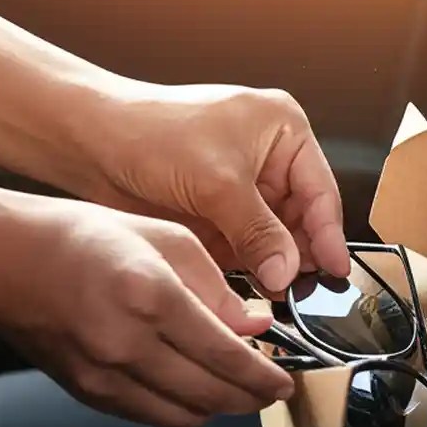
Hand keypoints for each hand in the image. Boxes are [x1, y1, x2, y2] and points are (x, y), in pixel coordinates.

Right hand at [0, 196, 296, 426]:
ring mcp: (103, 375)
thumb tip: (253, 326)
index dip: (266, 377)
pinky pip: (151, 416)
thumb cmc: (74, 237)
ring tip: (231, 384)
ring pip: (185, 417)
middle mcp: (126, 344)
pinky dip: (179, 407)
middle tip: (269, 387)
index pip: (228, 357)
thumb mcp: (161, 236)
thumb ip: (214, 285)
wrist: (0, 259)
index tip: (285, 381)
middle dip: (252, 399)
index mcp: (150, 295)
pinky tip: (188, 382)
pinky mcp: (87, 393)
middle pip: (213, 397)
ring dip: (218, 407)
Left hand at [82, 82, 350, 292]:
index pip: (320, 190)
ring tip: (280, 297)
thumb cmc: (151, 131)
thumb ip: (259, 231)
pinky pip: (244, 251)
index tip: (335, 271)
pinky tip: (252, 293)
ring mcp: (241, 190)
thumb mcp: (218, 182)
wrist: (92, 142)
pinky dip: (248, 272)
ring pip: (273, 240)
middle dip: (300, 255)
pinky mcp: (216, 216)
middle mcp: (267, 158)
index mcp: (282, 130)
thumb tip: (288, 271)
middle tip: (304, 292)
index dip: (328, 234)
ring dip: (275, 268)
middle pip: (300, 219)